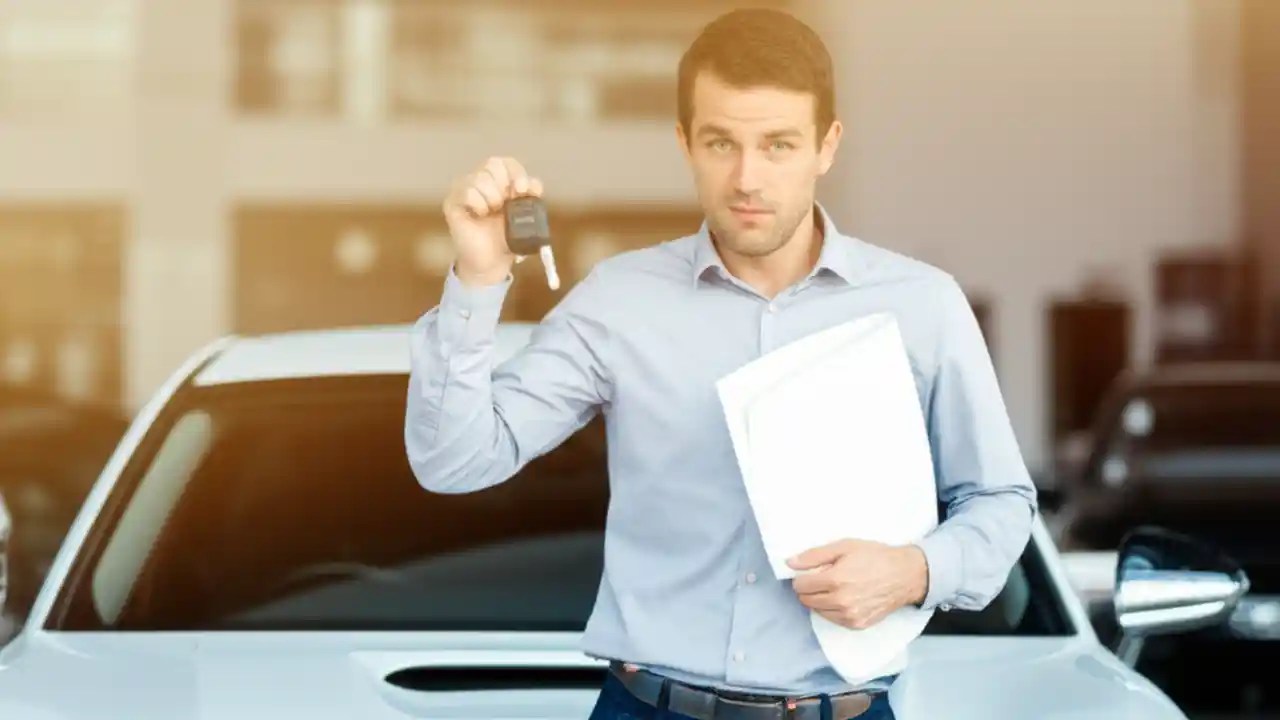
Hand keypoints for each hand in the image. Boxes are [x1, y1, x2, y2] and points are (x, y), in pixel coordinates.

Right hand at [442, 156, 544, 285]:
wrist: (491, 262)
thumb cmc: (506, 238)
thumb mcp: (526, 216)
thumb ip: (531, 198)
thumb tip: (532, 186)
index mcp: (499, 181)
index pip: (507, 162)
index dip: (517, 173)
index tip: (522, 191)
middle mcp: (480, 180)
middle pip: (493, 164)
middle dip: (504, 186)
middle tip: (505, 205)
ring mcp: (464, 189)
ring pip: (480, 178)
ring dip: (492, 197)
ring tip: (491, 213)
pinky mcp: (452, 202)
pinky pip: (467, 191)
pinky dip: (479, 204)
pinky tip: (480, 215)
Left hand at [787, 539, 928, 629]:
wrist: (905, 575)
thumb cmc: (875, 556)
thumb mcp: (844, 546)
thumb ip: (814, 555)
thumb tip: (790, 563)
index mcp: (835, 580)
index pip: (800, 586)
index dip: (802, 577)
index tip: (810, 572)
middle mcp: (840, 601)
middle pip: (806, 600)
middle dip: (809, 589)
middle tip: (822, 579)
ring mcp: (849, 616)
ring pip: (818, 611)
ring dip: (820, 600)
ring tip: (835, 588)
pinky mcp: (857, 625)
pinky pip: (833, 620)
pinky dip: (832, 610)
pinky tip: (844, 598)